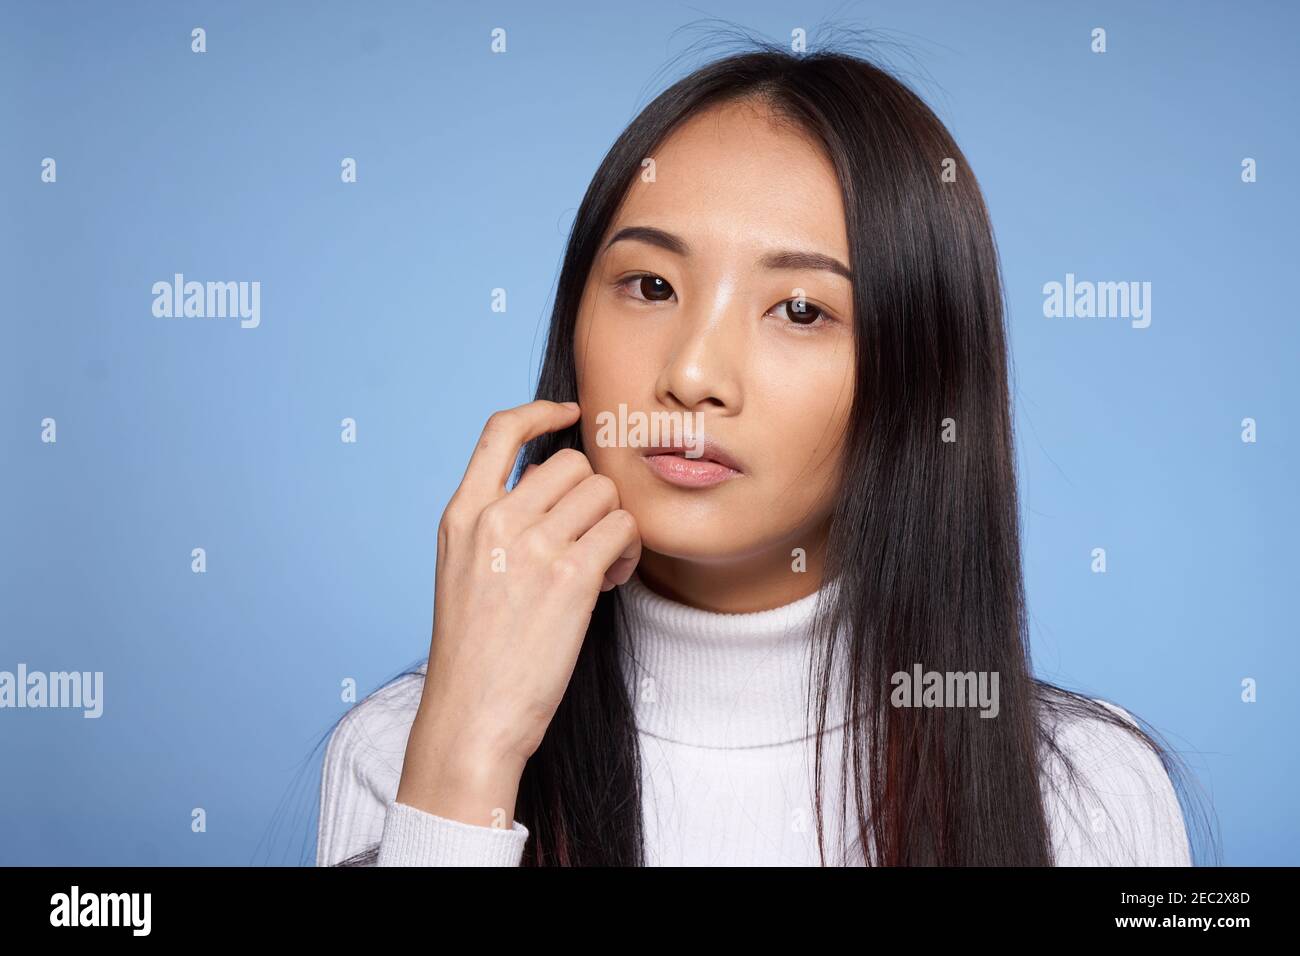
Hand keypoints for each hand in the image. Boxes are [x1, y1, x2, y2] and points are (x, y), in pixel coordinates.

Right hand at [394, 400, 640, 828]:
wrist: (473, 714)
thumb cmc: (476, 652)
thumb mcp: (463, 570)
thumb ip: (497, 523)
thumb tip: (557, 489)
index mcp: (461, 515)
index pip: (500, 430)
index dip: (542, 411)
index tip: (571, 413)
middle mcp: (494, 521)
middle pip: (572, 463)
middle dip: (591, 495)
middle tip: (588, 539)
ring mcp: (532, 546)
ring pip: (605, 493)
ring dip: (614, 524)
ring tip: (600, 565)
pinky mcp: (571, 577)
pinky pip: (623, 527)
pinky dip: (628, 550)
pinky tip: (610, 580)